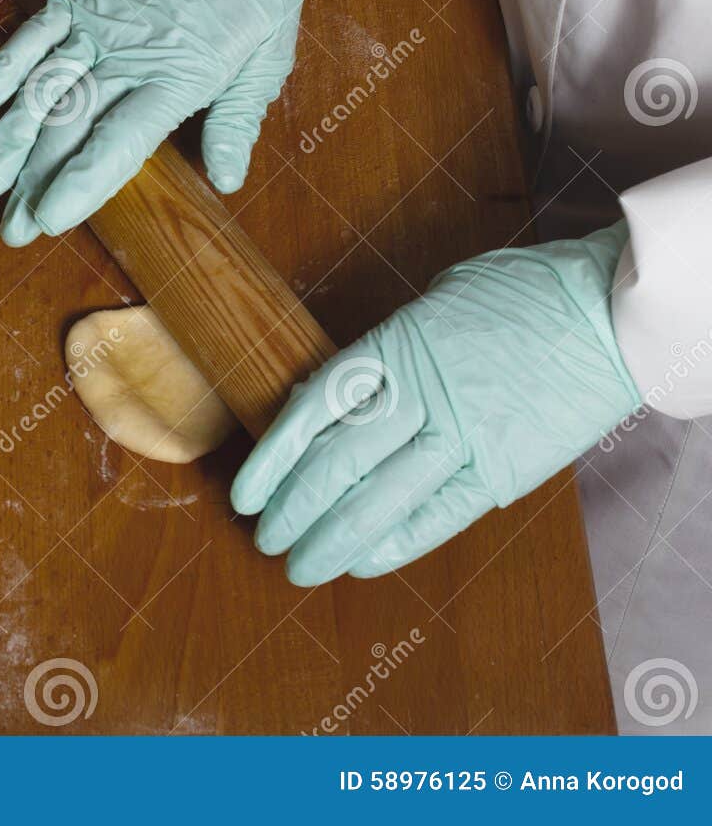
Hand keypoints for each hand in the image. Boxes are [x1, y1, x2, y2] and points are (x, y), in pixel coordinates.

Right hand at [0, 0, 305, 246]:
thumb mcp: (268, 58)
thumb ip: (236, 121)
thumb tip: (227, 179)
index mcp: (176, 76)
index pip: (117, 142)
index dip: (80, 184)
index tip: (50, 218)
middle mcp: (127, 55)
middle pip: (68, 128)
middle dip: (34, 182)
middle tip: (11, 228)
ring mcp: (97, 25)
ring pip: (41, 89)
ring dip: (9, 139)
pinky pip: (34, 34)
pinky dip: (5, 67)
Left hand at [232, 222, 641, 585]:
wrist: (612, 312)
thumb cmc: (525, 292)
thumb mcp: (437, 300)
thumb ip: (388, 348)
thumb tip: (340, 388)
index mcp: (395, 348)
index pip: (313, 412)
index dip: (273, 458)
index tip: (246, 494)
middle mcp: (421, 398)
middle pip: (336, 465)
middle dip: (293, 509)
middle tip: (266, 539)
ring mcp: (463, 438)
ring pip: (379, 500)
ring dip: (332, 539)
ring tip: (300, 565)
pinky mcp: (503, 470)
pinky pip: (438, 516)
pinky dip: (396, 544)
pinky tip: (361, 562)